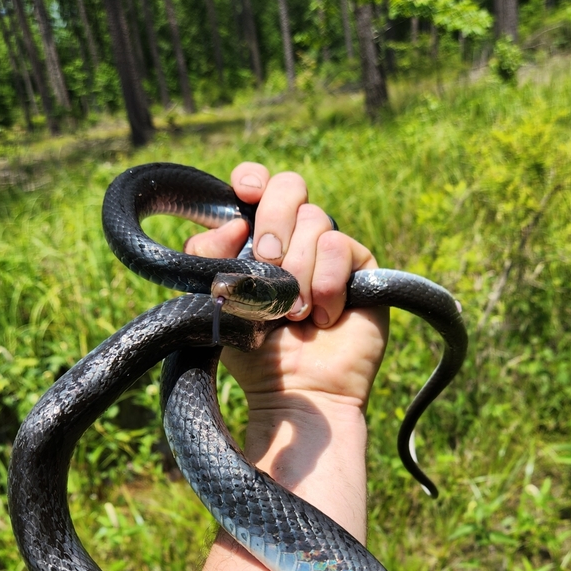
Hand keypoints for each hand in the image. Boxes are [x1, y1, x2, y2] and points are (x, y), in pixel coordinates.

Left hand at [184, 162, 388, 415]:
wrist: (294, 392)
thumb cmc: (256, 355)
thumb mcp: (217, 301)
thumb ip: (208, 257)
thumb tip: (233, 221)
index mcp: (259, 239)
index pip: (258, 185)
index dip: (253, 178)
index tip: (245, 193)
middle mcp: (295, 241)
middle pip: (291, 187)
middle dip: (274, 221)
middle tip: (270, 266)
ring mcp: (330, 254)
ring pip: (316, 220)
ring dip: (298, 271)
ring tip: (295, 314)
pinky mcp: (362, 271)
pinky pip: (342, 247)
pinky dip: (327, 283)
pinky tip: (324, 318)